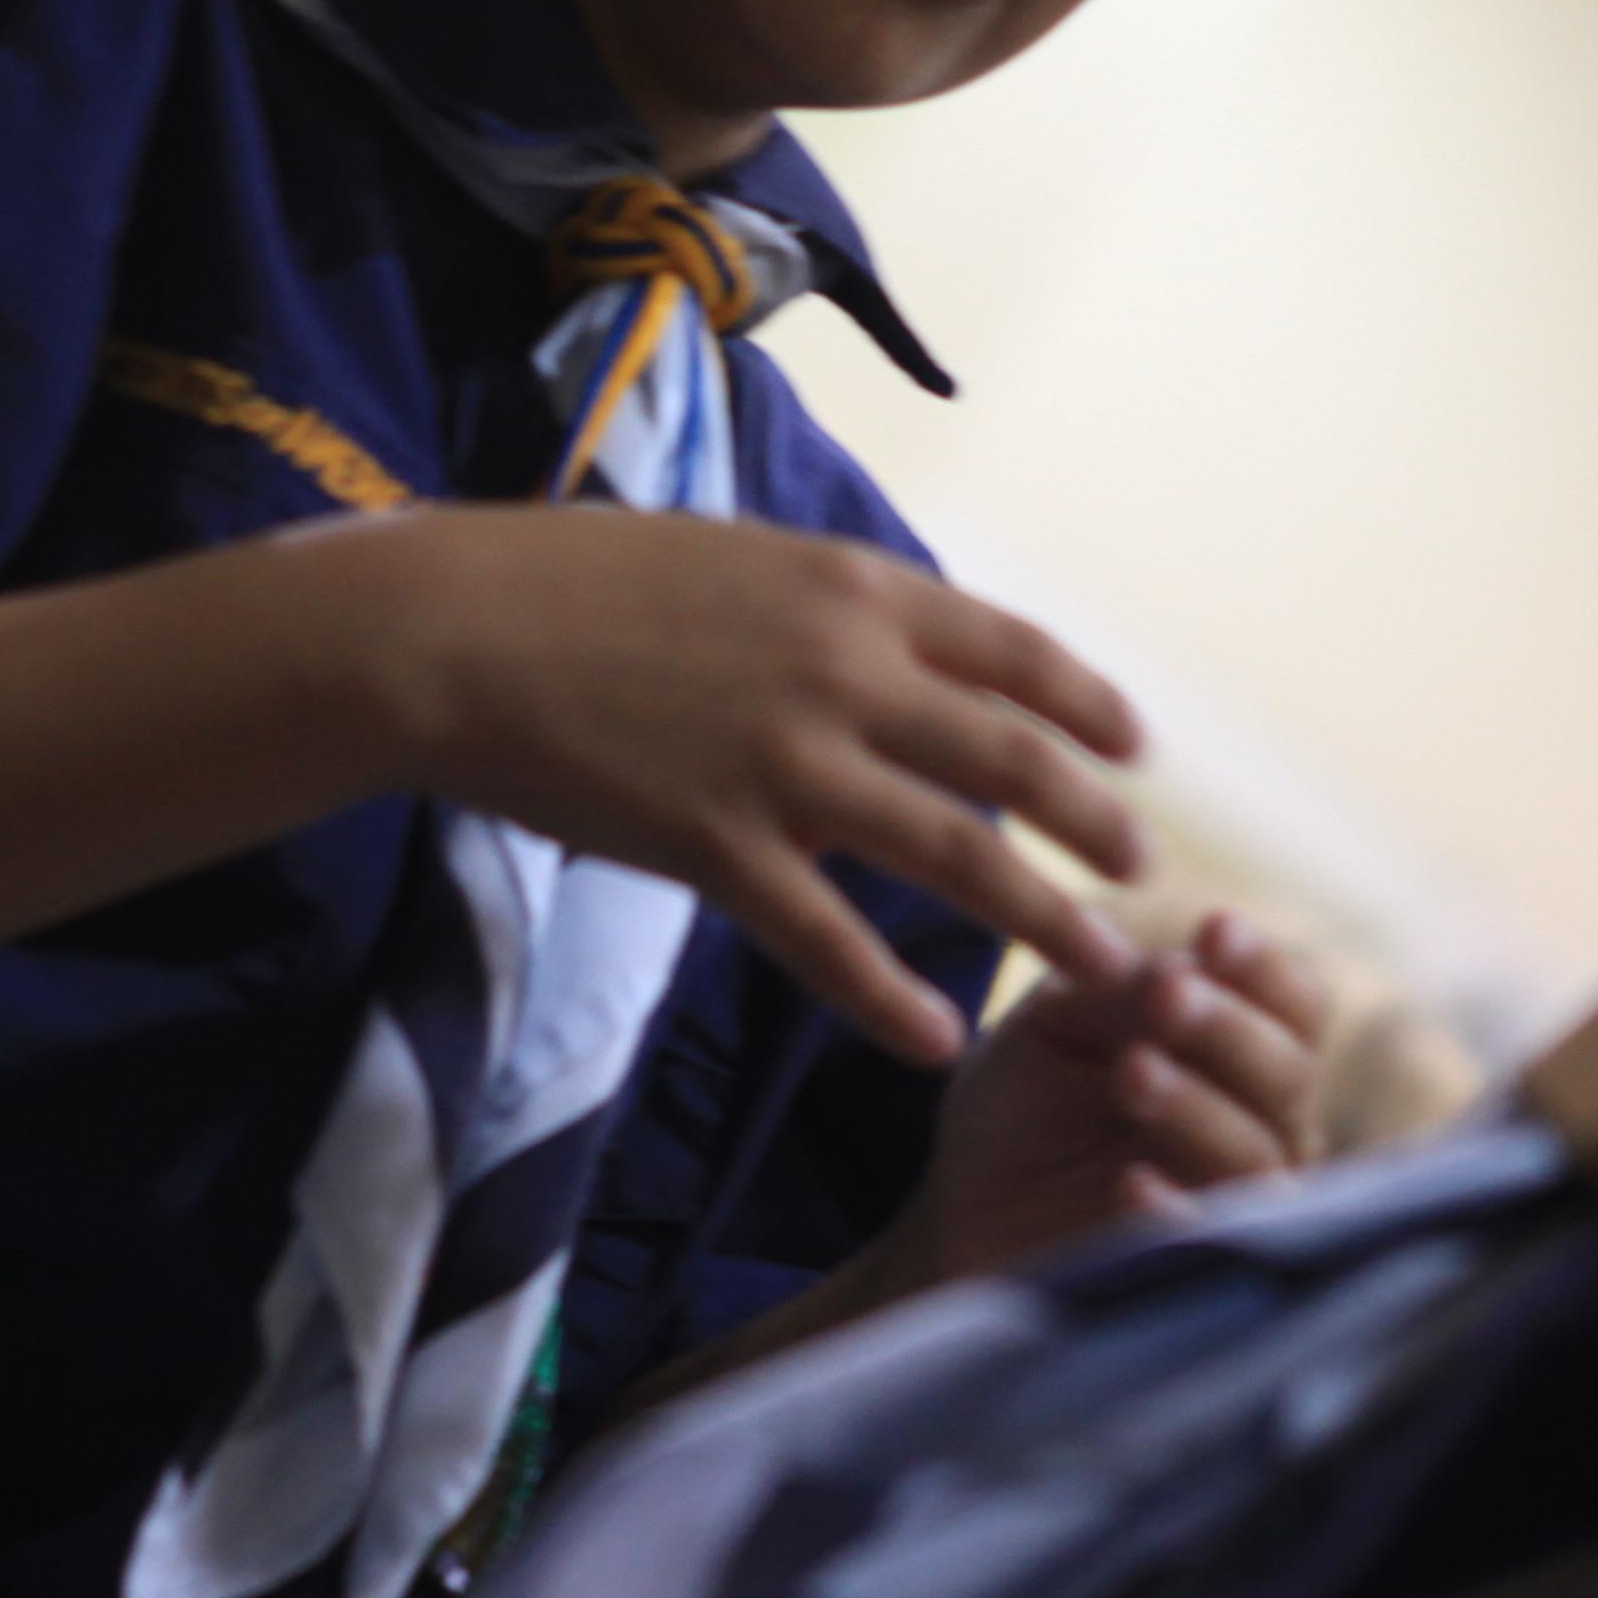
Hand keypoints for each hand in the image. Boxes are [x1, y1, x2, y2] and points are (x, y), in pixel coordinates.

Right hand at [346, 508, 1146, 1063]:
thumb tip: (893, 634)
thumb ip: (825, 605)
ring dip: (1044, 919)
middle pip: (1017, 762)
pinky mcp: (717, 845)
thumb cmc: (576, 582)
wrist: (454, 630)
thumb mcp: (734, 557)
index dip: (1092, 709)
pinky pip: (829, 940)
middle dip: (1098, 826)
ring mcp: (786, 764)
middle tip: (1142, 876)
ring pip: (958, 856)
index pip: (1017, 653)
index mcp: (852, 591)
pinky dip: (892, 998)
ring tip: (1101, 968)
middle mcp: (844, 673)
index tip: (1137, 751)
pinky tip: (937, 1041)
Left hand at [906, 911, 1328, 1282]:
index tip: (1214, 930)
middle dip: (1227, 1029)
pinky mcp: (1192, 1270)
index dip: (1264, 969)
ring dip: (1197, 1107)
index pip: (1294, 1006)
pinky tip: (1132, 1181)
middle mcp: (1268, 1127)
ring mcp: (1236, 1202)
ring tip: (1133, 1072)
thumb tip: (1180, 968)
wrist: (969, 1209)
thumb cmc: (1028, 1102)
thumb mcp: (1057, 1025)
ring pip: (1255, 1154)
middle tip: (1166, 996)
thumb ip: (1118, 995)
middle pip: (1287, 1074)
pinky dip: (1175, 1211)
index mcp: (1243, 1051)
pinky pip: (1204, 1243)